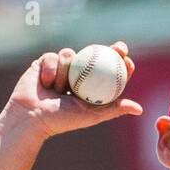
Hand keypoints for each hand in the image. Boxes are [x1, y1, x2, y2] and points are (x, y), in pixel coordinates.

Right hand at [3, 42, 141, 140]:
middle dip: (109, 49)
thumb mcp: (91, 115)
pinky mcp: (45, 62)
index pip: (107, 72)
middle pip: (95, 56)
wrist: (30, 117)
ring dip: (66, 72)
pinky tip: (45, 83)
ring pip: (71, 55)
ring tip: (59, 90)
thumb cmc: (60, 120)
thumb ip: (114, 109)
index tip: (127, 58)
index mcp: (89, 89)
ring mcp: (61, 68)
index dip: (120, 62)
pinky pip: (53, 56)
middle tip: (118, 48)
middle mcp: (77, 77)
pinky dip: (51, 70)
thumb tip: (139, 109)